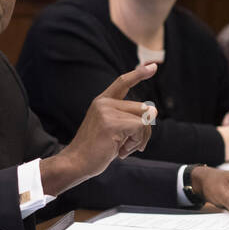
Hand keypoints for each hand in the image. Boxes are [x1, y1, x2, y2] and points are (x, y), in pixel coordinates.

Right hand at [45, 64, 157, 192]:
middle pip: (144, 109)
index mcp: (102, 102)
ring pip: (144, 120)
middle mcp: (104, 102)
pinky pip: (140, 128)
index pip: (123, 82)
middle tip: (129, 145)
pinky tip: (121, 151)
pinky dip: (136, 143)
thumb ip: (130, 120)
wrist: (75, 163)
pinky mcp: (112, 123)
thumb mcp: (113, 130)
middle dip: (144, 131)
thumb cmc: (95, 150)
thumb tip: (153, 112)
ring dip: (140, 139)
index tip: (153, 66)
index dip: (139, 74)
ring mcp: (107, 111)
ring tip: (122, 149)